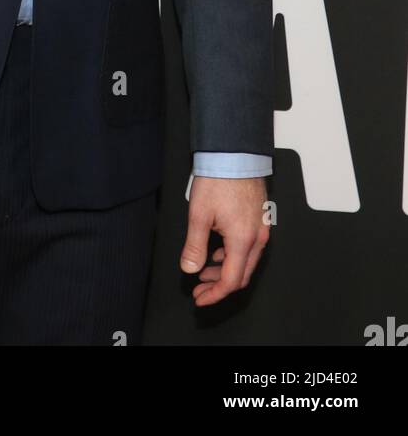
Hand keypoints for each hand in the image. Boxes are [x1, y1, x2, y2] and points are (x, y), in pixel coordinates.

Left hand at [180, 176, 269, 305]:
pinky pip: (250, 247)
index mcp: (243, 240)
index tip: (199, 297)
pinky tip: (218, 252)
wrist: (234, 154)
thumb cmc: (219, 179)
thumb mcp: (199, 214)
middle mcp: (257, 238)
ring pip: (247, 262)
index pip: (231, 280)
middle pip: (242, 275)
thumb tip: (190, 268)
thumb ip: (194, 245)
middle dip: (219, 285)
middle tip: (200, 287)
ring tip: (205, 270)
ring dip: (226, 270)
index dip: (214, 294)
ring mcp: (261, 228)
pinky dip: (234, 256)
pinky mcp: (260, 219)